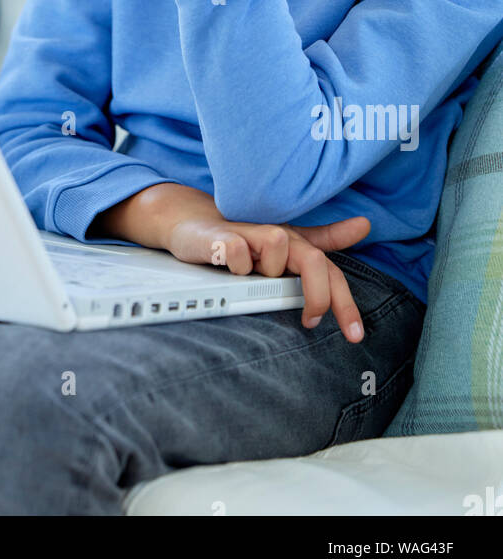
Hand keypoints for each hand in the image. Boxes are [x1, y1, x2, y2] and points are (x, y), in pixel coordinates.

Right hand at [166, 211, 370, 341]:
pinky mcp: (221, 235)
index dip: (345, 302)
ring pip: (278, 249)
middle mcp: (278, 234)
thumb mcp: (286, 241)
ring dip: (267, 271)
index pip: (330, 270)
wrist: (193, 222)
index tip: (355, 336)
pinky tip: (226, 266)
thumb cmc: (243, 237)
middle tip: (310, 321)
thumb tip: (364, 223)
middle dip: (318, 295)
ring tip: (249, 274)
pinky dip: (236, 264)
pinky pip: (238, 252)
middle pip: (314, 261)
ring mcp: (250, 232)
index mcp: (295, 242)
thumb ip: (324, 238)